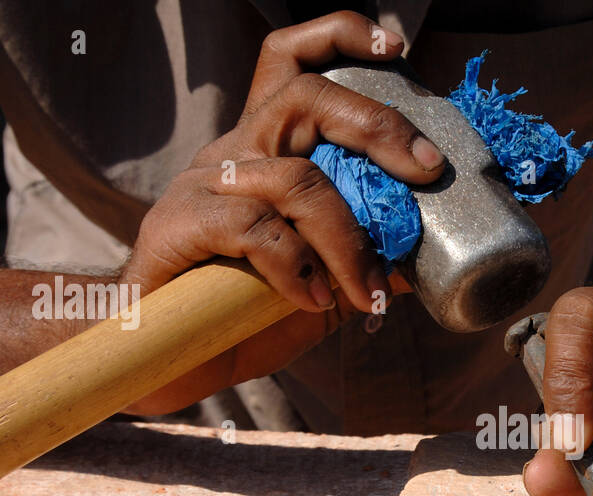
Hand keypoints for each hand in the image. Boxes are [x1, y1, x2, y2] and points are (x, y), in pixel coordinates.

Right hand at [121, 12, 442, 414]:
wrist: (167, 361)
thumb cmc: (244, 317)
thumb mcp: (323, 286)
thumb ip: (365, 262)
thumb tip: (423, 256)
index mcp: (268, 151)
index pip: (293, 64)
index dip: (340, 38)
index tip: (395, 47)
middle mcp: (236, 153)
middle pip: (302, 98)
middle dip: (376, 125)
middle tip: (425, 170)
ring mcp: (204, 185)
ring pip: (294, 178)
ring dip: (347, 239)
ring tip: (366, 290)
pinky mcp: (179, 225)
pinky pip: (253, 228)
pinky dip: (295, 265)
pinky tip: (310, 300)